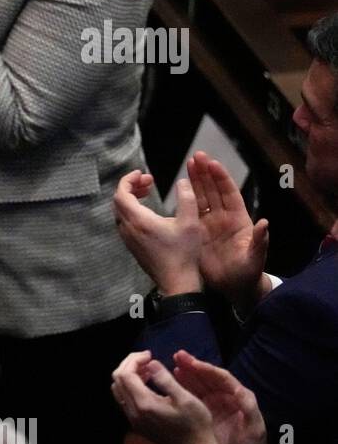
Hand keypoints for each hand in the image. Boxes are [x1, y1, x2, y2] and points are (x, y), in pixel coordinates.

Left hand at [111, 351, 223, 443]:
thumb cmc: (196, 424)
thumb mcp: (185, 398)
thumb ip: (165, 379)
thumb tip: (150, 363)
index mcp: (144, 404)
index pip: (125, 374)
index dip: (134, 359)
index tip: (150, 354)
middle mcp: (132, 411)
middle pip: (117, 379)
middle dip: (129, 364)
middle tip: (147, 358)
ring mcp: (132, 419)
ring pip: (118, 389)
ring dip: (129, 375)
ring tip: (148, 369)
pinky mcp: (136, 423)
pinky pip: (124, 399)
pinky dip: (131, 386)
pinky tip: (147, 383)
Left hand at [113, 172, 202, 295]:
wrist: (176, 281)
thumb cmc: (183, 252)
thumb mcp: (190, 222)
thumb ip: (186, 198)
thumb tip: (182, 181)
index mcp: (138, 220)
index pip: (121, 194)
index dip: (128, 180)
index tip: (142, 173)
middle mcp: (127, 228)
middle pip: (118, 201)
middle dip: (131, 186)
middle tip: (149, 181)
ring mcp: (127, 238)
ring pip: (120, 211)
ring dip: (131, 198)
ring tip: (148, 192)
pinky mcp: (131, 245)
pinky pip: (124, 221)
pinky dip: (132, 210)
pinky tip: (148, 210)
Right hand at [171, 350, 284, 443]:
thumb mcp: (255, 428)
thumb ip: (249, 407)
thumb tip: (238, 389)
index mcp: (237, 397)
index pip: (221, 378)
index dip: (206, 369)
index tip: (192, 363)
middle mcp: (224, 397)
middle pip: (207, 377)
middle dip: (193, 366)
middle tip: (177, 356)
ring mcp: (213, 405)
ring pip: (198, 385)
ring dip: (186, 374)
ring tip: (173, 364)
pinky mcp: (203, 414)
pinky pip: (191, 397)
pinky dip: (182, 388)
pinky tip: (172, 383)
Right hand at [186, 151, 269, 312]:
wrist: (234, 287)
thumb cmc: (248, 272)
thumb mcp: (255, 258)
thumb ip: (259, 241)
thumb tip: (264, 224)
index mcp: (238, 219)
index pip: (229, 194)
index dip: (221, 178)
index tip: (212, 163)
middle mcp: (222, 218)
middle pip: (213, 190)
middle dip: (205, 173)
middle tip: (197, 156)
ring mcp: (208, 224)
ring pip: (201, 197)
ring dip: (195, 181)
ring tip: (188, 164)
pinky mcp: (196, 233)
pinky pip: (189, 212)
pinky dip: (185, 199)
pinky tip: (179, 189)